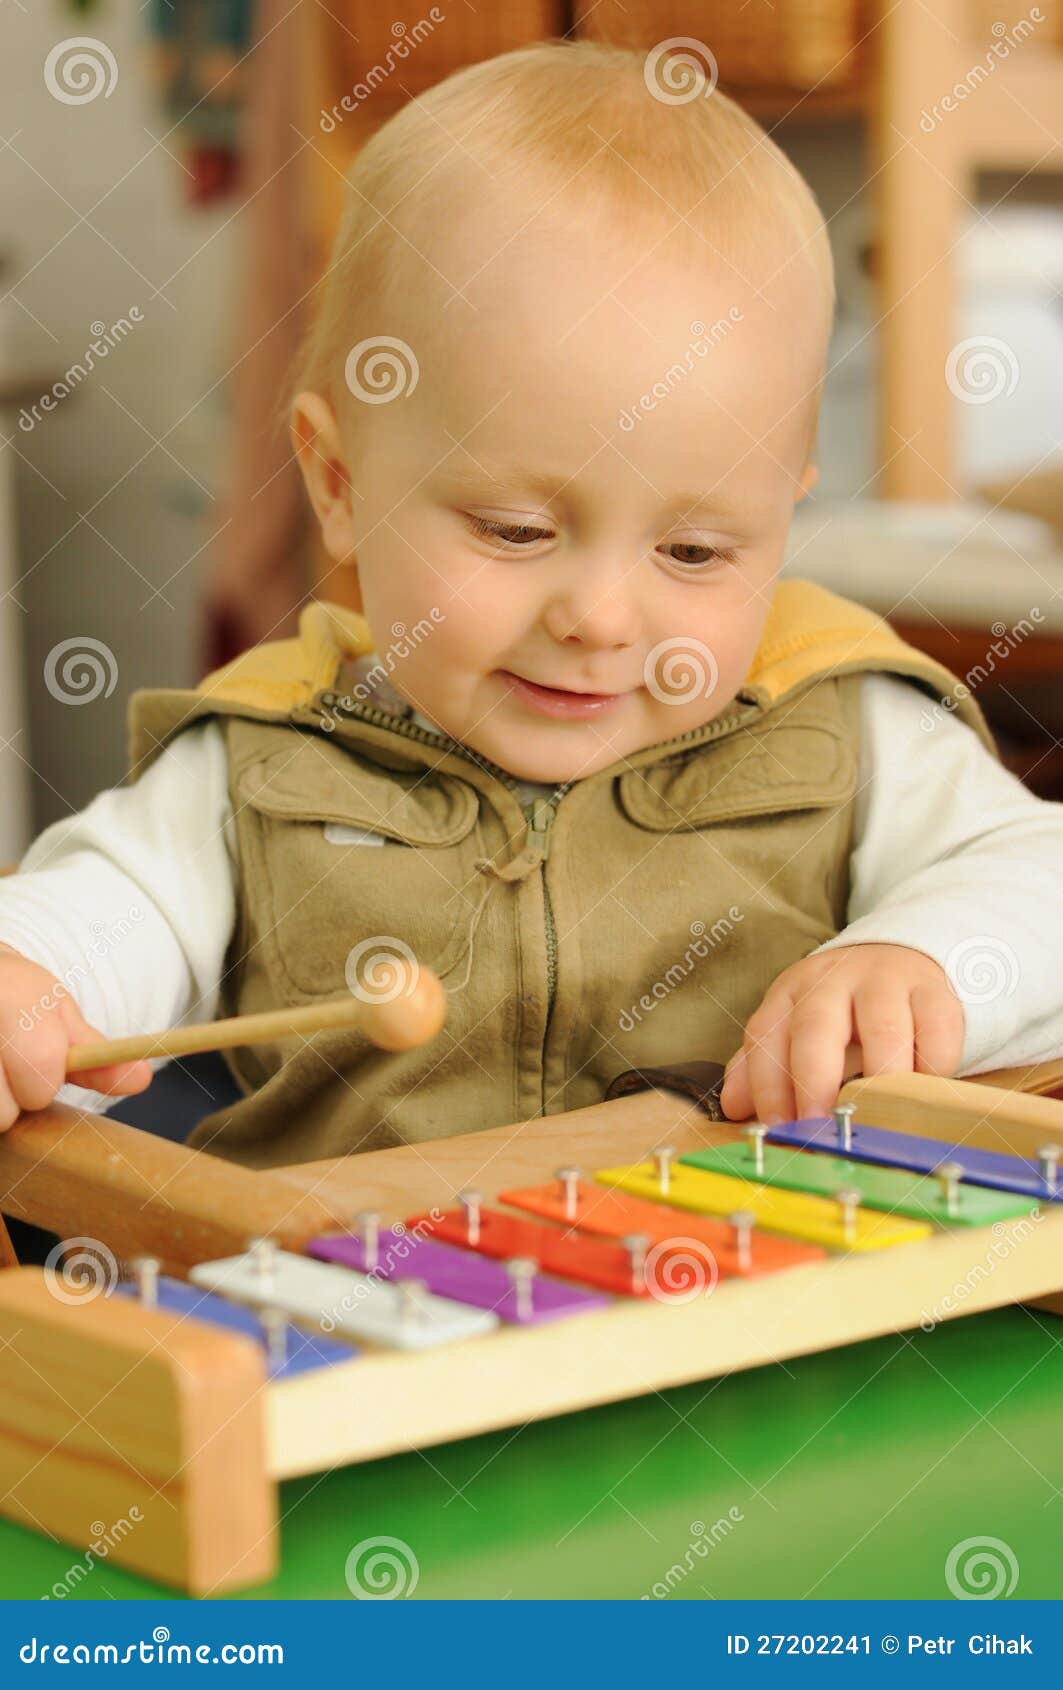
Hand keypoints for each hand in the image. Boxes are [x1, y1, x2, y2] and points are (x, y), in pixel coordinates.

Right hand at [0, 942, 151, 1130]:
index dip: (43, 1079)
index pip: (40, 1074)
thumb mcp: (52, 1012)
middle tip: (2, 1065)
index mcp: (9, 991)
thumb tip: (142, 1080)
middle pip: (3, 1113)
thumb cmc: (8, 996)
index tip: (34, 1060)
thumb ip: (94, 1055)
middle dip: (9, 1098)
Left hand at [719, 942, 964, 1124]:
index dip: (767, 1084)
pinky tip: (924, 1093)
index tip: (778, 1128)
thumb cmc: (840, 1009)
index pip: (766, 1035)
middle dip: (814, 1082)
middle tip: (822, 1127)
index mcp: (791, 992)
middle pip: (816, 1027)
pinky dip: (931, 1068)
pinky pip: (936, 1031)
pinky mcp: (933, 991)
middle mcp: (832, 980)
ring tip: (878, 1118)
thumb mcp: (794, 1027)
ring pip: (883, 1028)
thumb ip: (764, 1066)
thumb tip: (734, 1108)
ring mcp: (885, 981)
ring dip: (880, 1078)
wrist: (898, 956)